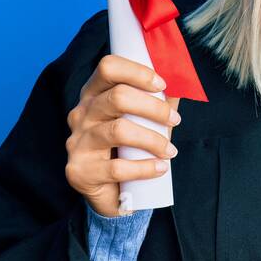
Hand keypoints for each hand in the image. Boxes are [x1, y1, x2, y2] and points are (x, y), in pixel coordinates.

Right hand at [64, 54, 181, 217]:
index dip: (137, 72)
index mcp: (94, 95)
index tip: (161, 85)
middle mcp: (81, 114)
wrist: (111, 192)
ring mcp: (77, 143)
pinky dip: (145, 168)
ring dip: (153, 139)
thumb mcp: (143, 120)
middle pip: (117, 97)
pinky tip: (160, 168)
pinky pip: (117, 167)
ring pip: (119, 130)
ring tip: (170, 150)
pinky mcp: (79, 171)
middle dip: (154, 108)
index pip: (108, 67)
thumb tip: (183, 82)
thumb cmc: (129, 148)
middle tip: (175, 120)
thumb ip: (159, 100)